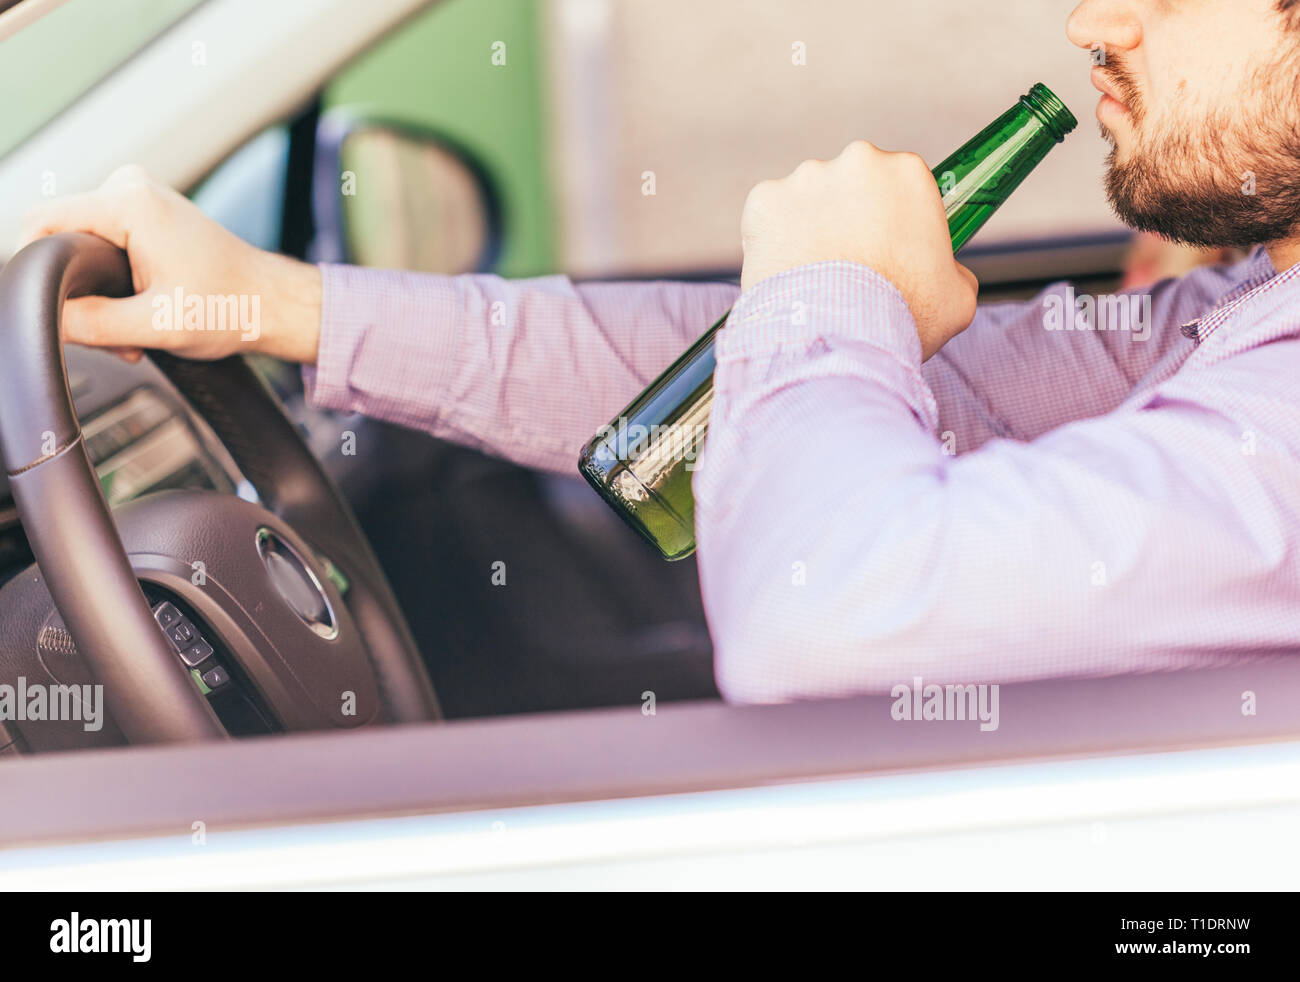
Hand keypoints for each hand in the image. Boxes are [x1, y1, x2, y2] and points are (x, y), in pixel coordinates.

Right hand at [16, 164, 321, 363]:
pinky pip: (102, 243)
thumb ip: (91, 323)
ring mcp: (138, 195)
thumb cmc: (231, 307)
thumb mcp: (156, 326)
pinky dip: (113, 281)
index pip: (40, 221)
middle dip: (77, 290)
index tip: (52, 306)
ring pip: (80, 244)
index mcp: (130, 203)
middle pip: (61, 236)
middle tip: (114, 333)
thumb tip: (46, 318)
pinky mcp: (145, 212)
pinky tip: (139, 309)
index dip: (35, 265)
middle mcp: (130, 186)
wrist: (272, 302)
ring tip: (134, 327)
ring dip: (98, 292)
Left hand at [739, 141, 978, 360]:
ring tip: (813, 281)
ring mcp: (806, 179)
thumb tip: (947, 276)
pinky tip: (785, 276)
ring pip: (806, 202)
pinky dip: (772, 243)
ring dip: (808, 231)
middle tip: (846, 270)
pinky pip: (768, 219)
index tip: (884, 252)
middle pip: (850, 188)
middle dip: (846, 220)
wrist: (837, 339)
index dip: (890, 223)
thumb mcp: (957, 298)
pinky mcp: (765, 201)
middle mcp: (857, 162)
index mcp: (908, 173)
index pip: (897, 190)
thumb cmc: (901, 318)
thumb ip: (953, 273)